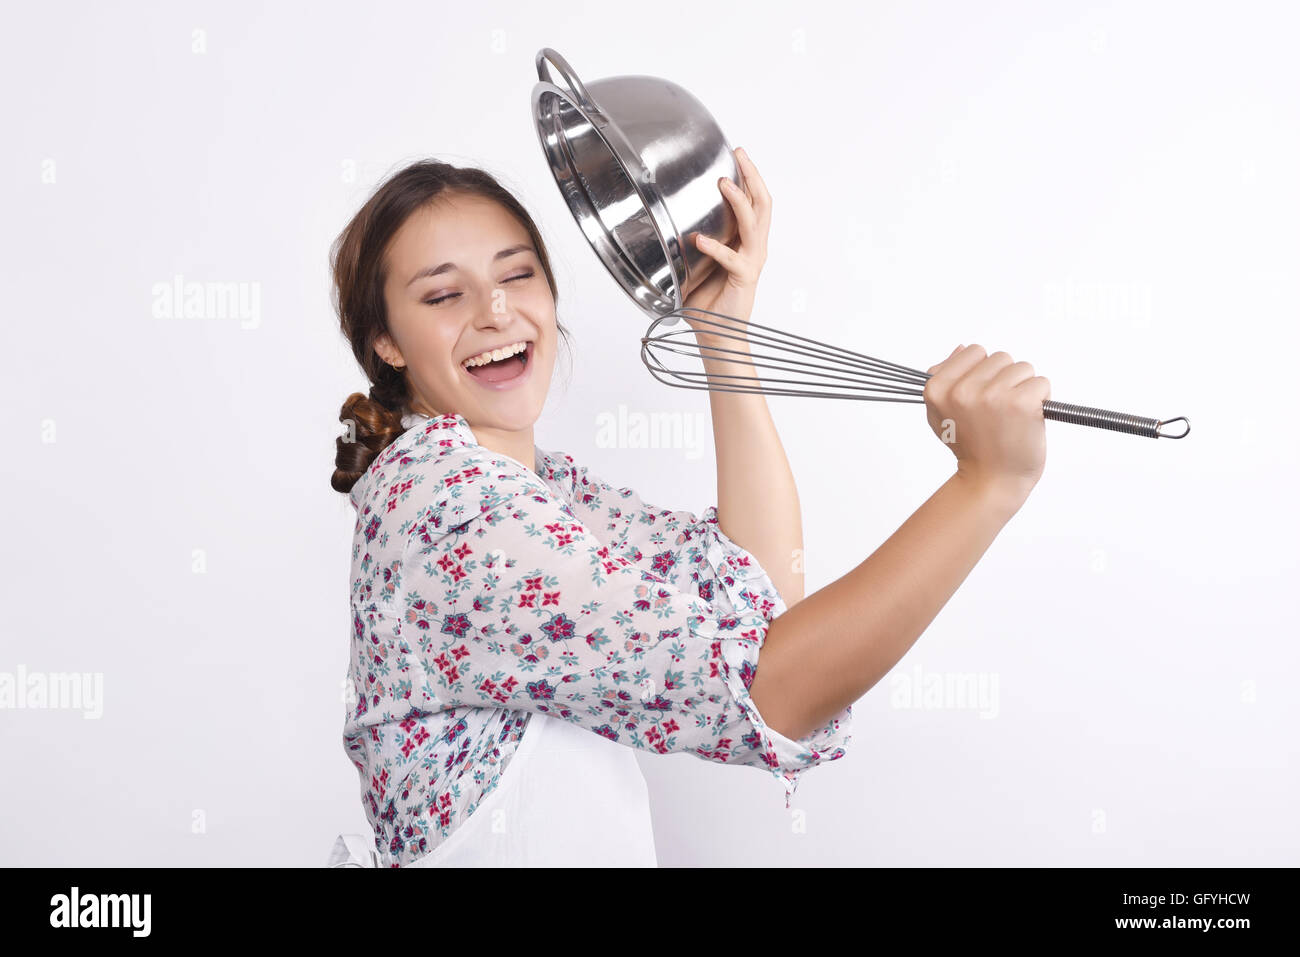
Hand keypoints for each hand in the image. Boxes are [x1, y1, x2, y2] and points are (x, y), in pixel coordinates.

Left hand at [681, 146, 770, 339]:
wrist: (718, 332)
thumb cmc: (707, 299)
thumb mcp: (699, 261)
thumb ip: (695, 239)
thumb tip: (668, 217)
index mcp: (747, 241)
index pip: (756, 201)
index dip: (750, 176)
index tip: (736, 154)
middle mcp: (754, 247)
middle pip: (763, 203)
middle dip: (752, 175)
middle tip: (739, 154)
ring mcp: (751, 262)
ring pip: (754, 224)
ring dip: (739, 201)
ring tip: (724, 184)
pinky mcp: (744, 278)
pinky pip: (732, 259)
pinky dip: (716, 247)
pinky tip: (699, 240)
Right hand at [923, 344, 1050, 503]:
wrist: (990, 480)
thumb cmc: (970, 447)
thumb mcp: (941, 413)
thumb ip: (945, 378)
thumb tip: (961, 348)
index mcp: (938, 388)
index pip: (974, 352)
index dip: (983, 372)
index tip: (982, 397)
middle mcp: (963, 390)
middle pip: (1000, 357)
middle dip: (1005, 379)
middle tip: (999, 411)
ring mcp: (992, 396)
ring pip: (1023, 368)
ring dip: (1024, 388)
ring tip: (1013, 415)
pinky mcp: (1020, 403)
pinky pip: (1041, 382)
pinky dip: (1041, 399)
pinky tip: (1028, 419)